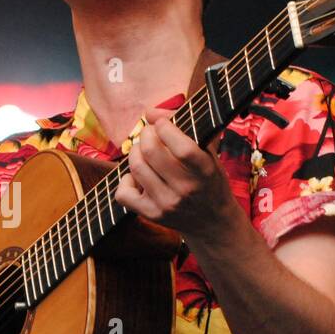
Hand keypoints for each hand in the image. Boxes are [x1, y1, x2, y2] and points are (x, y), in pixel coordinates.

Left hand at [113, 106, 235, 238]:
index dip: (165, 127)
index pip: (181, 146)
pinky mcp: (151, 215)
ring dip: (134, 152)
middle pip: (150, 151)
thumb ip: (186, 127)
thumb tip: (150, 112)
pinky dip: (126, 180)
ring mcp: (166, 204)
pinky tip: (138, 177)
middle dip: (146, 135)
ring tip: (143, 152)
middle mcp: (185, 188)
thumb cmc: (208, 179)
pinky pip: (123, 193)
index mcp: (204, 170)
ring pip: (136, 167)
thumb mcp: (208, 152)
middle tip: (150, 134)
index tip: (162, 123)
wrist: (212, 221)